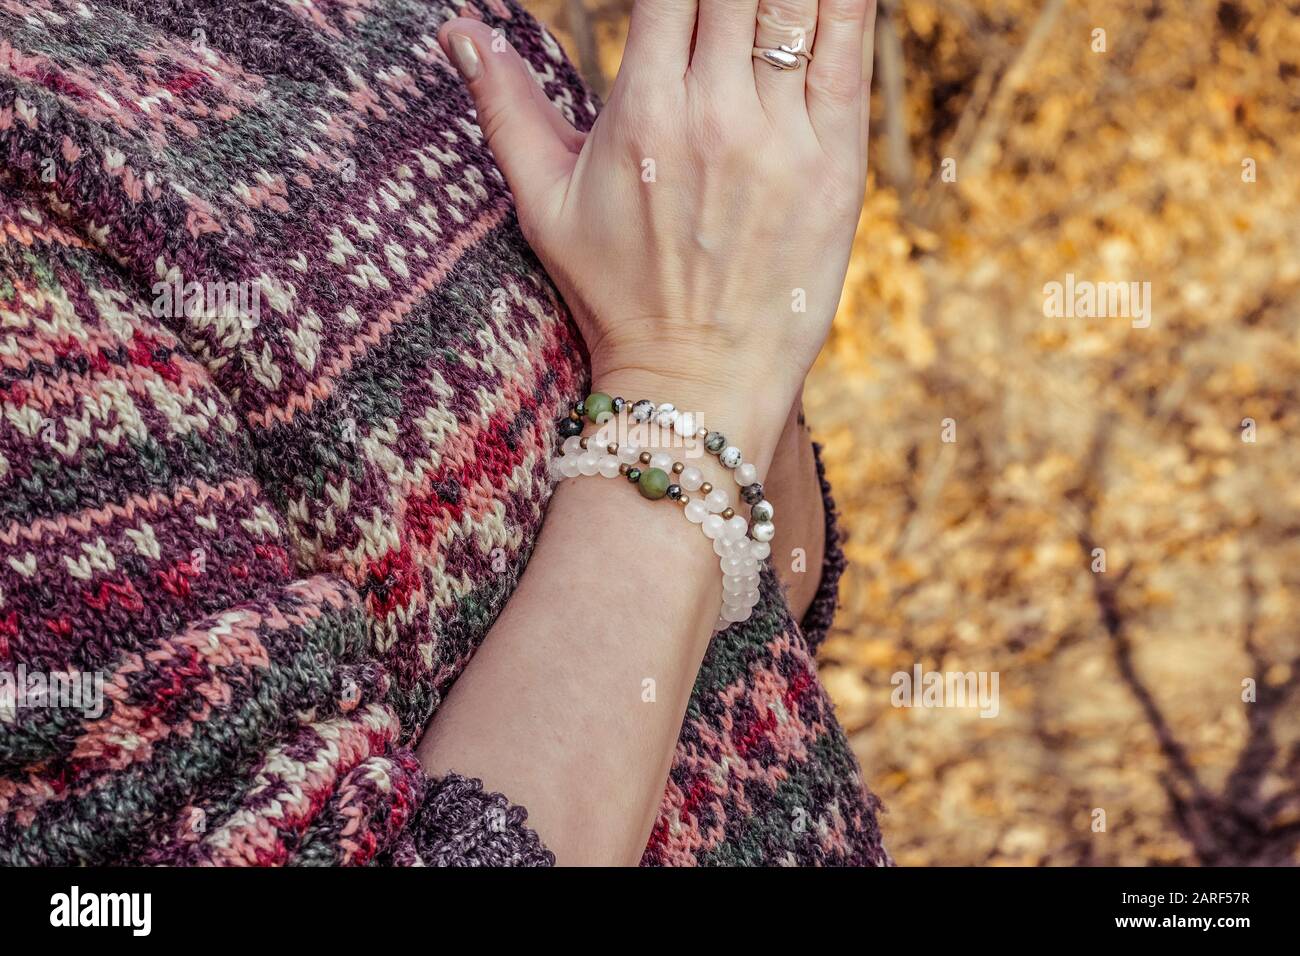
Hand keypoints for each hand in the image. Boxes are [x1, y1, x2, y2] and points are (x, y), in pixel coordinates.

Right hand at [440, 1, 875, 468]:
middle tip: (723, 7)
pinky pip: (850, 55)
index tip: (675, 0)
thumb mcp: (545, 205)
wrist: (695, 379)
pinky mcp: (837, 167)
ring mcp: (782, 139)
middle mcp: (714, 113)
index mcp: (642, 110)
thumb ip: (506, 108)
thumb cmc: (614, 293)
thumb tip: (458, 33)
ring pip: (798, 5)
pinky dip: (847, 6)